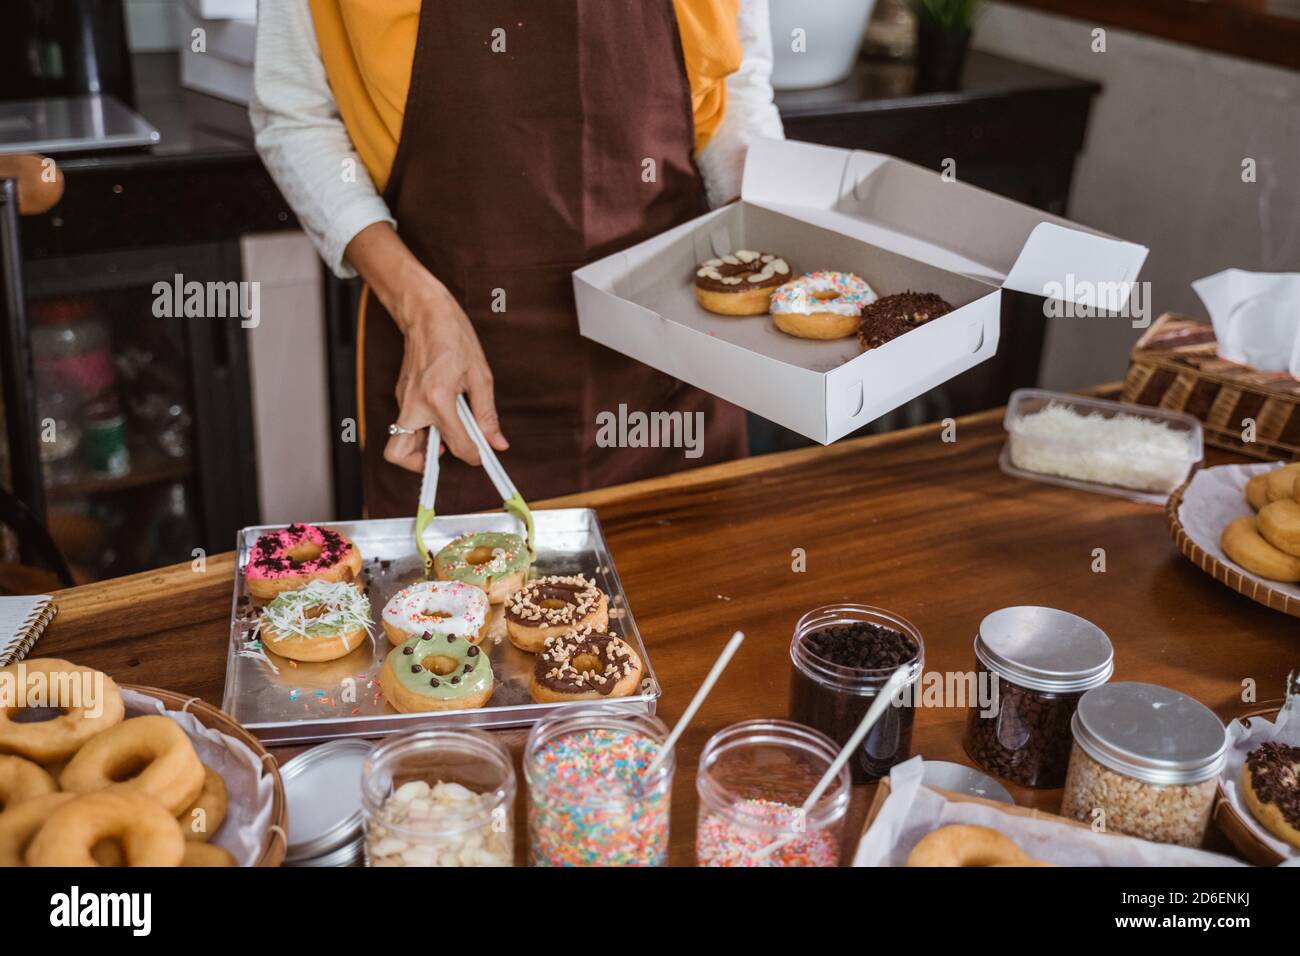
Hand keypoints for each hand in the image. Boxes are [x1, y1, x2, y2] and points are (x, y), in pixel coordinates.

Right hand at [345, 223, 508, 471]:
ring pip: (398, 442)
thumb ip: (487, 414)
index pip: (454, 444)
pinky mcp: (400, 397)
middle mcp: (413, 404)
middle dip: (421, 465)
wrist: (425, 312)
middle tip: (446, 451)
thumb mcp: (480, 376)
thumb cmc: (454, 336)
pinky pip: (406, 425)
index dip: (473, 455)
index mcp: (437, 398)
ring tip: (446, 433)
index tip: (482, 454)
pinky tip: (443, 415)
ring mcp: (402, 400)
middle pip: (399, 455)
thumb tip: (497, 443)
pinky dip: (423, 430)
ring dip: (420, 449)